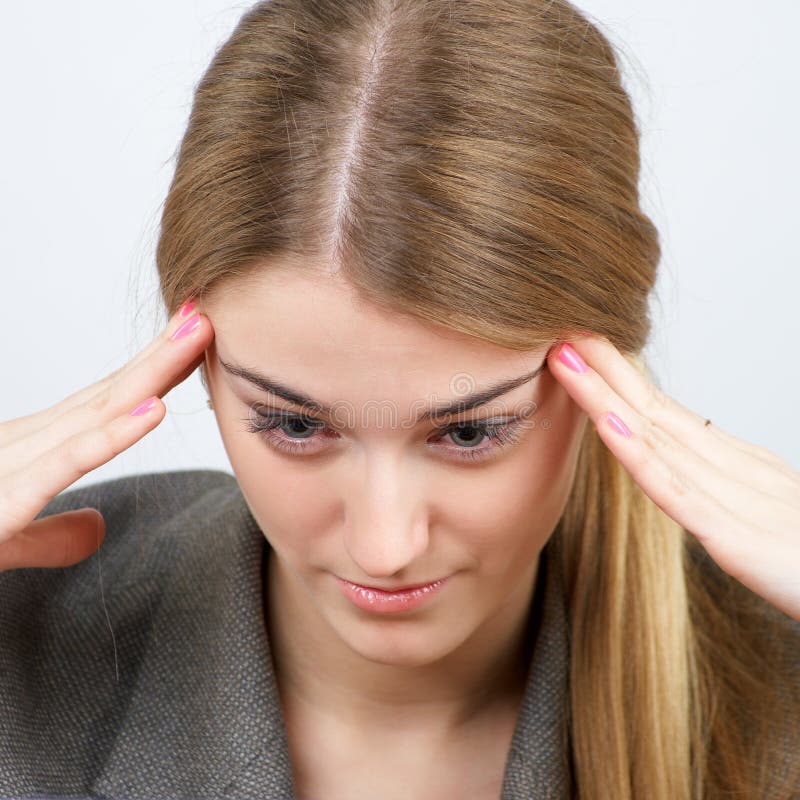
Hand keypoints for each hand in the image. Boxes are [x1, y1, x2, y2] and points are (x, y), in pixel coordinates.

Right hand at [0, 301, 213, 570]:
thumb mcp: (5, 540)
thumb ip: (51, 536)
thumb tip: (99, 527)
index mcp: (32, 450)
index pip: (103, 401)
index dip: (151, 369)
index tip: (194, 339)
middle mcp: (24, 445)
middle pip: (107, 392)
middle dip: (161, 353)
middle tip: (207, 312)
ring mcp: (10, 466)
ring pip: (94, 412)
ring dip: (150, 372)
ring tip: (197, 334)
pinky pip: (61, 462)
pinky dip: (109, 435)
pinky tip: (150, 409)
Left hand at [547, 335, 799, 621]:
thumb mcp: (767, 521)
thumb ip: (726, 497)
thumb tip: (682, 470)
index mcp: (737, 468)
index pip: (666, 416)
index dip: (620, 381)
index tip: (581, 350)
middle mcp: (733, 472)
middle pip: (654, 412)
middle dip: (604, 370)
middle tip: (562, 329)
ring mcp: (734, 501)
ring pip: (654, 438)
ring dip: (604, 395)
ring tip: (567, 356)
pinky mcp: (735, 539)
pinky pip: (676, 491)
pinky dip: (639, 455)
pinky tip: (607, 423)